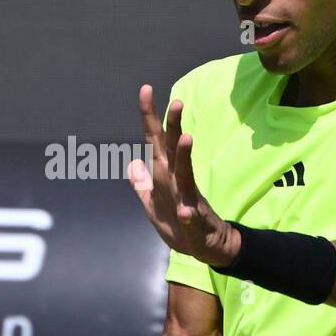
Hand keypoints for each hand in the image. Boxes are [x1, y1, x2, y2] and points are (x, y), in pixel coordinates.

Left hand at [130, 84, 240, 267]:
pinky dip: (186, 213)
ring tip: (187, 138)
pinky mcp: (193, 220)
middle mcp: (175, 180)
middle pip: (173, 148)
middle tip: (178, 102)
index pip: (154, 140)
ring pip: (185, 174)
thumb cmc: (177, 222)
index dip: (149, 116)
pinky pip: (189, 215)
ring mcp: (186, 198)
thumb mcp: (152, 204)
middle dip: (174, 126)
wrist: (204, 246)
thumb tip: (132, 163)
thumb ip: (142, 183)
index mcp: (163, 173)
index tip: (146, 89)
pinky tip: (184, 212)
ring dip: (184, 156)